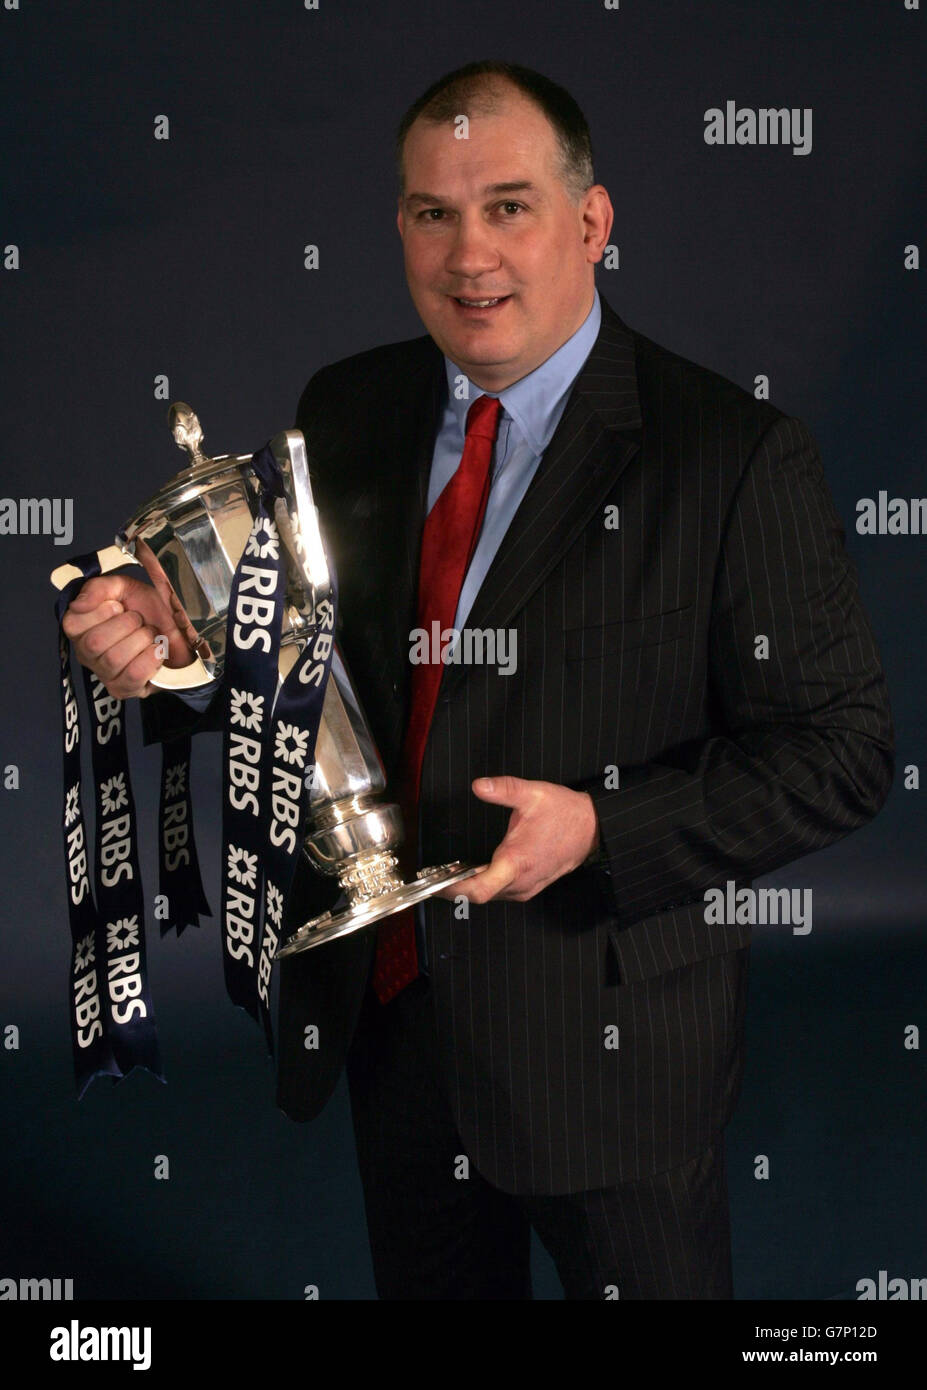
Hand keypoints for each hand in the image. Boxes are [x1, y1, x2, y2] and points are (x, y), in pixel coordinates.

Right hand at [61, 574, 194, 699]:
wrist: (180, 628)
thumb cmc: (148, 609)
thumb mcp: (123, 587)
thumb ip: (97, 588)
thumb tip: (77, 605)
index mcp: (80, 628)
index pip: (72, 624)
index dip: (101, 611)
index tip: (119, 606)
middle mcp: (86, 654)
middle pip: (95, 643)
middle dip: (127, 624)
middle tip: (139, 620)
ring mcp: (104, 674)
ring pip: (114, 659)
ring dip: (141, 640)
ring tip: (149, 635)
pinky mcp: (123, 689)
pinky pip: (133, 675)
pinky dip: (150, 658)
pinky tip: (156, 650)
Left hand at [439, 775, 600, 903]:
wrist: (593, 829)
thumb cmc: (564, 813)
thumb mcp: (533, 793)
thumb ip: (504, 789)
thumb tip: (479, 786)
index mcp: (516, 861)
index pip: (479, 890)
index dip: (453, 890)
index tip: (435, 882)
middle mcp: (520, 881)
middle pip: (478, 896)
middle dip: (454, 888)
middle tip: (433, 874)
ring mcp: (526, 887)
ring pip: (489, 897)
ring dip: (469, 888)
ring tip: (449, 873)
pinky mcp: (529, 887)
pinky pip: (500, 893)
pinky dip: (484, 886)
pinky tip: (474, 872)